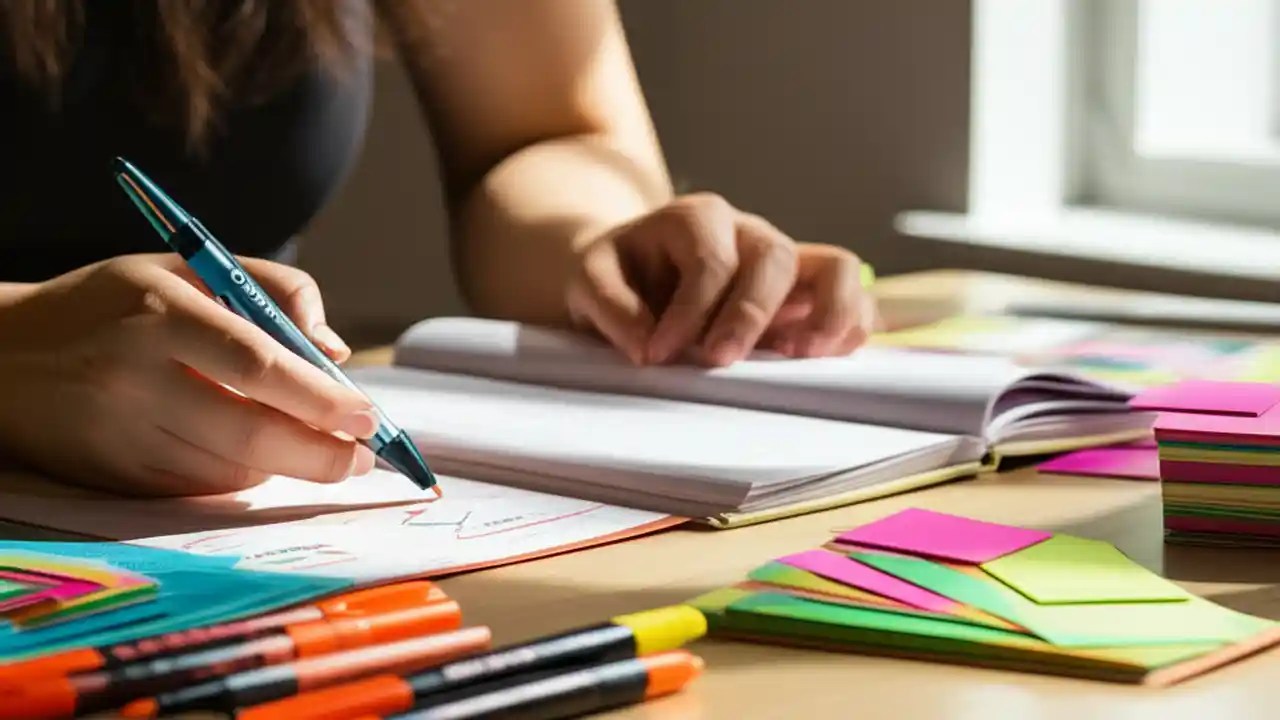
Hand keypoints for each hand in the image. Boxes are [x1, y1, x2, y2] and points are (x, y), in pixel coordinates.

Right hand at [0, 254, 376, 496]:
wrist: (4, 359)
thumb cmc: (115, 304)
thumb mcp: (188, 268)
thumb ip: (274, 290)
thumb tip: (335, 353)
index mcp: (160, 314)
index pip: (257, 365)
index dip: (321, 397)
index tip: (368, 415)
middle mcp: (137, 379)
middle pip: (251, 433)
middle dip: (324, 454)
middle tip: (366, 456)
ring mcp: (124, 435)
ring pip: (233, 468)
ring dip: (286, 463)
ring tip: (312, 444)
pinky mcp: (118, 478)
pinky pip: (203, 488)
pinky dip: (242, 474)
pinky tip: (251, 451)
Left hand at [566, 193, 878, 365]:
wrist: (631, 279)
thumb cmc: (618, 277)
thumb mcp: (589, 280)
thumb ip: (608, 305)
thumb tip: (647, 345)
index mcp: (697, 219)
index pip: (711, 260)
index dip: (689, 311)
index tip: (656, 356)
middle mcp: (750, 234)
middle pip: (775, 257)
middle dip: (750, 314)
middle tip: (717, 361)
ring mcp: (787, 264)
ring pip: (837, 267)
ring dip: (828, 313)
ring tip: (802, 357)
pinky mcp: (808, 298)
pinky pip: (854, 299)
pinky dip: (850, 328)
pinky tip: (820, 362)